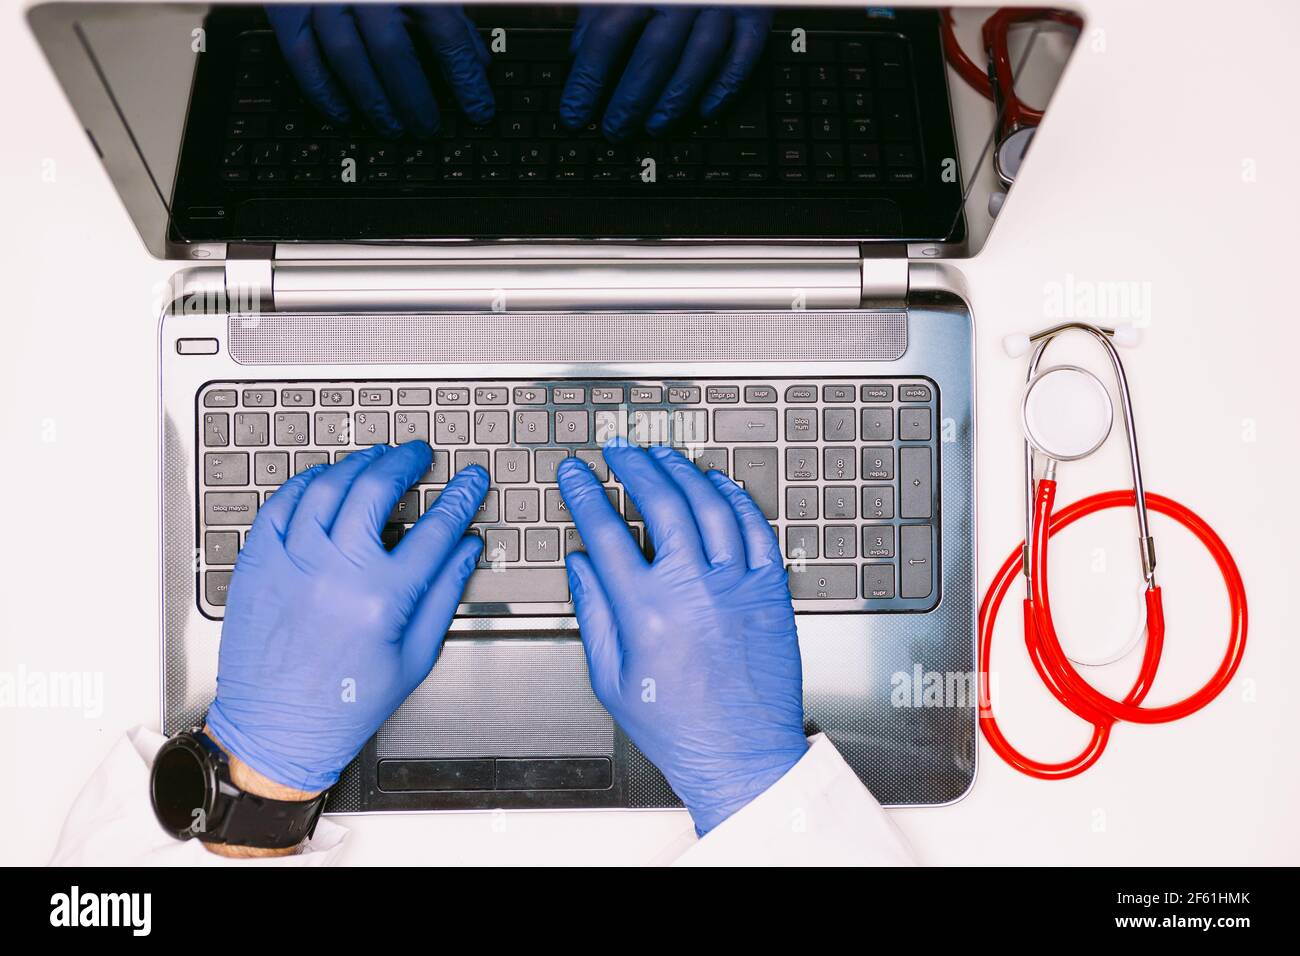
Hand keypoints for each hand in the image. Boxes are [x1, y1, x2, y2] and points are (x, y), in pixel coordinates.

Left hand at [205, 443, 486, 792]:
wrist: (276, 731)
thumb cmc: (345, 704)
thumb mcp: (415, 656)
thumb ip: (444, 594)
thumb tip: (466, 549)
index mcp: (382, 598)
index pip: (436, 529)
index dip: (459, 498)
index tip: (469, 481)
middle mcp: (335, 571)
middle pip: (376, 490)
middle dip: (404, 463)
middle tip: (416, 454)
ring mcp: (291, 563)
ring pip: (326, 487)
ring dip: (356, 464)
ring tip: (375, 458)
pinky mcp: (258, 565)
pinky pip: (280, 506)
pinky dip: (304, 484)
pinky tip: (322, 480)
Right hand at [265, 4, 493, 136]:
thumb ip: (452, 14)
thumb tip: (479, 62)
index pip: (446, 32)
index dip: (466, 78)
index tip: (480, 111)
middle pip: (393, 51)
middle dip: (415, 99)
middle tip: (429, 129)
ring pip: (348, 58)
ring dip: (373, 103)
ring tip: (393, 129)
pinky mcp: (287, 5)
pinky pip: (302, 56)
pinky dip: (322, 92)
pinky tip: (343, 114)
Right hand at [557, 441, 807, 833]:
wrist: (740, 754)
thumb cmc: (678, 726)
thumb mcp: (611, 678)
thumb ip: (593, 613)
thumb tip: (581, 564)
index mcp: (646, 612)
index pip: (606, 532)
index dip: (585, 494)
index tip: (575, 473)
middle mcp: (693, 590)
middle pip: (661, 503)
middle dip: (634, 466)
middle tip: (620, 450)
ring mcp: (736, 586)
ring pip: (710, 505)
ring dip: (682, 472)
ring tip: (663, 457)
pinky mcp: (770, 592)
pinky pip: (756, 529)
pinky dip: (736, 499)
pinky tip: (719, 484)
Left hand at [559, 5, 773, 140]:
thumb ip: (597, 11)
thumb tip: (576, 55)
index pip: (606, 34)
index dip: (587, 79)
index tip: (574, 114)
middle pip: (654, 52)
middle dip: (631, 99)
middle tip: (614, 131)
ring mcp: (721, 2)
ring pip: (700, 56)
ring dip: (675, 99)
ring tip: (654, 128)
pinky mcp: (755, 11)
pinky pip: (744, 53)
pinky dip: (726, 85)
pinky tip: (706, 111)